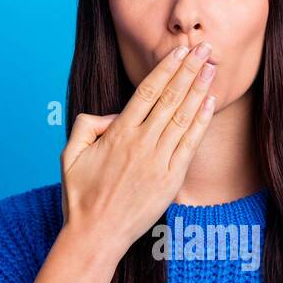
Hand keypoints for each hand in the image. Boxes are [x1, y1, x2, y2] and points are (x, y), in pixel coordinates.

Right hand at [60, 42, 217, 255]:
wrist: (96, 234)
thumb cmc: (80, 196)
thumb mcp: (70, 154)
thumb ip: (87, 125)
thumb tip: (112, 115)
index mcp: (117, 134)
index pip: (147, 92)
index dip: (166, 69)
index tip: (179, 52)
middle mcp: (140, 144)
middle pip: (170, 98)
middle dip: (189, 70)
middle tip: (204, 48)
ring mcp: (158, 162)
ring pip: (183, 118)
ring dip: (199, 89)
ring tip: (212, 67)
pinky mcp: (170, 181)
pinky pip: (189, 145)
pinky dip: (201, 122)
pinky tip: (210, 103)